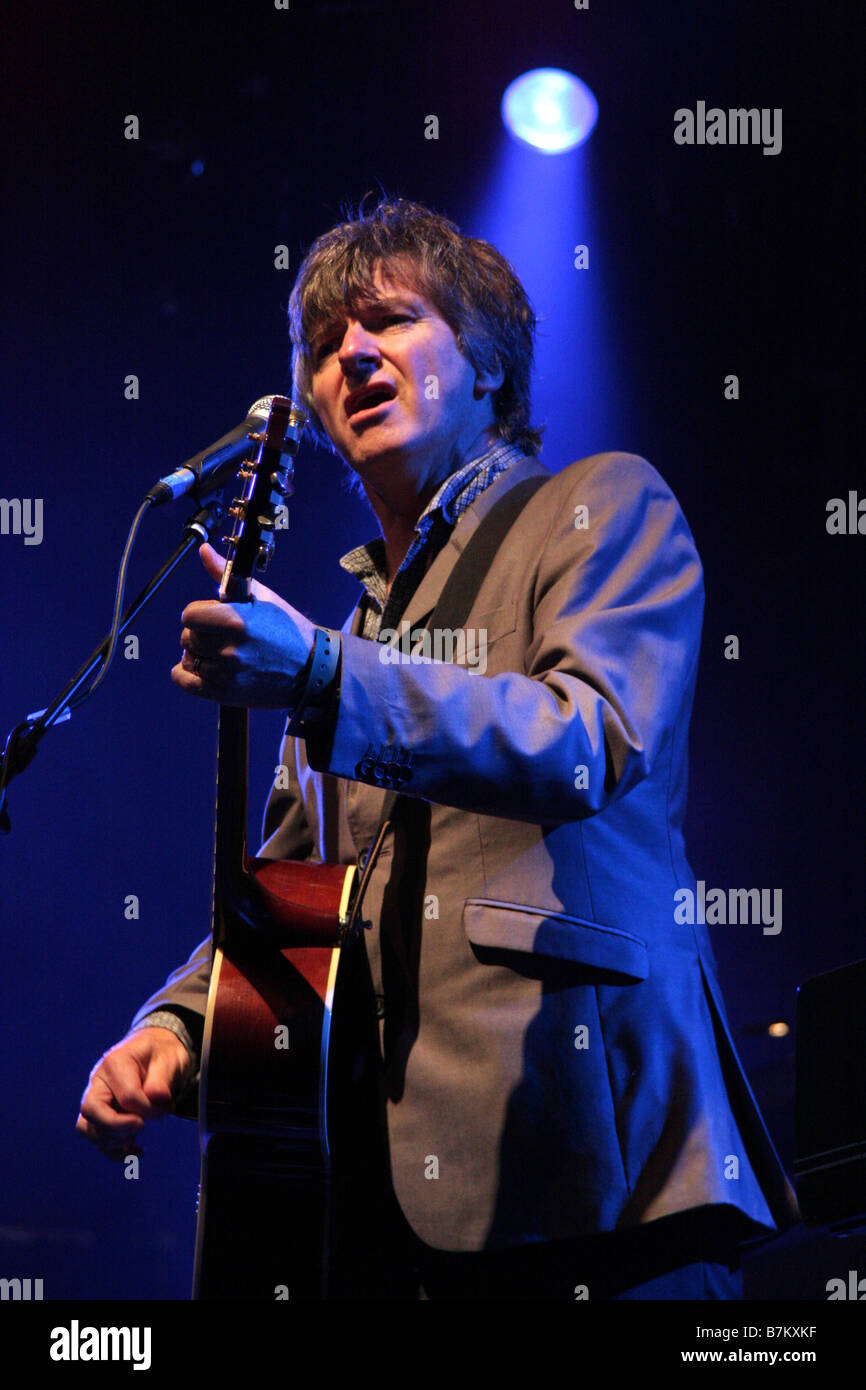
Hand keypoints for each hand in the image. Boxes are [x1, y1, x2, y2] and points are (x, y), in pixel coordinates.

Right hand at [76, 1027, 192, 1160]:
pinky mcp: (100, 1115)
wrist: (156, 1052)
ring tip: (137, 1134)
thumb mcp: (169, 1059)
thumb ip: (162, 1080)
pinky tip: (136, 1150)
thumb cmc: (161, 1054)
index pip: (127, 1096)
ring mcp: (97, 1099)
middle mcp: (99, 1081)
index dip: (149, 1110)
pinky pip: (96, 1139)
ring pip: (88, 1128)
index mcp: (116, 1063)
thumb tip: (157, 1099)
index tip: (167, 1107)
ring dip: (113, 1139)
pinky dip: (114, 1151)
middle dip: (117, 1126)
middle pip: (91, 1111)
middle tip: (141, 1126)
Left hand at [171, 543, 315, 706]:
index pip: (190, 615)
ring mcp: (227, 674)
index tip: (212, 617)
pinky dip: (186, 676)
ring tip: (217, 653)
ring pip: (188, 659)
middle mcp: (230, 649)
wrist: (311, 669)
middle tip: (219, 636)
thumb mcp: (262, 597)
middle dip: (200, 634)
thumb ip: (226, 574)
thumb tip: (204, 551)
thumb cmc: (287, 630)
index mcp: (237, 621)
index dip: (199, 614)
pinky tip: (202, 668)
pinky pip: (185, 683)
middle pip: (188, 637)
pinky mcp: (225, 694)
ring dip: (198, 655)